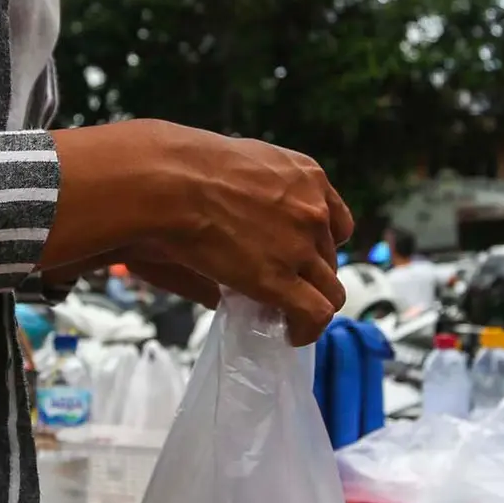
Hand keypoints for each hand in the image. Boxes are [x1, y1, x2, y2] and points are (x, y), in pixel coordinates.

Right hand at [45, 121, 353, 346]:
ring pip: (329, 289)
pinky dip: (307, 329)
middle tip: (282, 288)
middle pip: (329, 258)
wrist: (167, 181)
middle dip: (308, 275)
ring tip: (285, 316)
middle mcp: (313, 209)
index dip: (319, 245)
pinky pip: (315, 313)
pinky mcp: (280, 279)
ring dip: (309, 304)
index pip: (336, 221)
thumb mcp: (236, 168)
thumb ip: (253, 200)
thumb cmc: (181, 169)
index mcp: (306, 177)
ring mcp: (301, 245)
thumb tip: (247, 233)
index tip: (301, 257)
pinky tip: (291, 333)